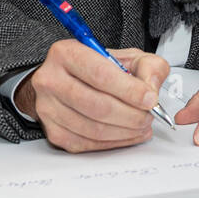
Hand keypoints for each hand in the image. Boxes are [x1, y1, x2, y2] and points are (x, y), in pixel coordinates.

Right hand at [15, 41, 169, 152]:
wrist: (67, 81)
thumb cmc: (96, 68)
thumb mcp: (125, 56)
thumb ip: (147, 66)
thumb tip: (150, 89)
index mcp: (66, 53)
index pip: (100, 75)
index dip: (129, 90)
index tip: (150, 98)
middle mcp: (51, 79)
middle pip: (97, 105)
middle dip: (131, 115)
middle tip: (149, 115)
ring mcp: (48, 108)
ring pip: (93, 128)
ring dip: (125, 131)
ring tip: (141, 125)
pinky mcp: (53, 131)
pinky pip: (87, 144)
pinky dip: (113, 142)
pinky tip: (127, 134)